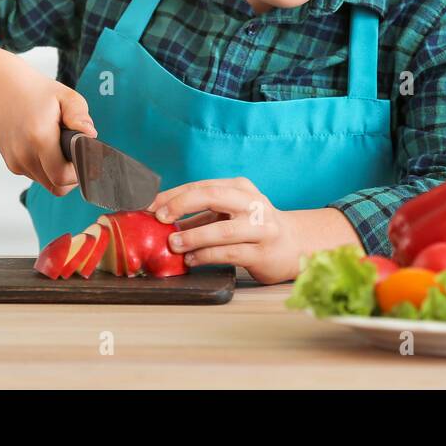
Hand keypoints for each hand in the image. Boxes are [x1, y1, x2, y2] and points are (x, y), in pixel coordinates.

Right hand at [0, 55, 98, 195]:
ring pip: (46, 183)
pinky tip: (47, 149)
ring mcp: (15, 162)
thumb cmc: (35, 92)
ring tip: (61, 148)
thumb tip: (90, 136)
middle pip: (56, 186)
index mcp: (39, 137)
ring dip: (58, 172)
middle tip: (77, 155)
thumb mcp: (65, 96)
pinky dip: (46, 168)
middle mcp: (23, 154)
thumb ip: (80, 116)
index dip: (78, 173)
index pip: (62, 176)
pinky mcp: (12, 164)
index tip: (85, 159)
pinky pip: (36, 176)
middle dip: (72, 176)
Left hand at [147, 177, 303, 284]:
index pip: (201, 185)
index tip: (151, 206)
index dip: (173, 195)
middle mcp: (252, 203)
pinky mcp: (262, 253)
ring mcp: (260, 228)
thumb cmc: (254, 227)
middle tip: (159, 218)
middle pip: (212, 196)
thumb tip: (160, 219)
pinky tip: (191, 260)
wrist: (295, 245)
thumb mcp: (230, 212)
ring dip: (192, 237)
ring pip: (221, 230)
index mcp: (240, 188)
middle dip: (181, 205)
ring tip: (173, 244)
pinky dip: (205, 256)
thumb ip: (201, 214)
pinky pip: (228, 254)